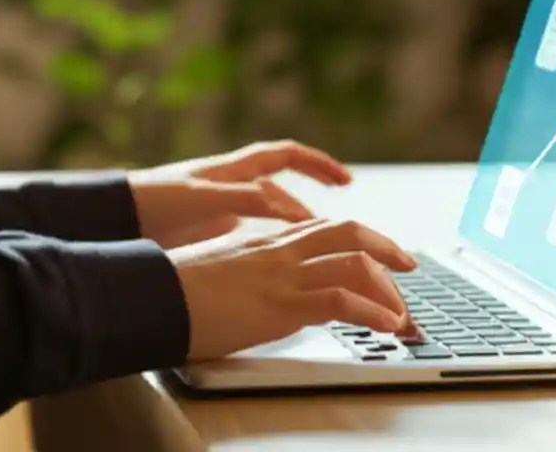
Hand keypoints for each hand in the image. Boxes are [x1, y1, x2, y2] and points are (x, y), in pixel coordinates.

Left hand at [128, 141, 352, 248]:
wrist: (118, 220)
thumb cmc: (157, 201)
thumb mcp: (207, 197)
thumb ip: (250, 202)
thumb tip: (294, 213)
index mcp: (238, 170)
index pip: (289, 156)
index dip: (319, 164)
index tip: (344, 179)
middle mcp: (237, 189)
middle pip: (288, 194)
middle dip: (315, 210)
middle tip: (342, 233)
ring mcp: (227, 213)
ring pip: (274, 221)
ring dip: (296, 236)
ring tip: (321, 257)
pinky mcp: (217, 237)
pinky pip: (256, 241)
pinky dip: (273, 252)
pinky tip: (284, 270)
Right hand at [170, 218, 419, 359]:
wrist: (147, 295)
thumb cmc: (170, 289)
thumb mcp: (215, 269)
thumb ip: (243, 272)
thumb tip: (253, 290)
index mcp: (264, 241)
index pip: (323, 230)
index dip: (355, 240)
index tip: (374, 253)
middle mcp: (279, 250)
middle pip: (348, 233)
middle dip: (385, 247)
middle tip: (408, 265)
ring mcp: (283, 274)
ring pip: (354, 263)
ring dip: (388, 290)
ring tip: (405, 313)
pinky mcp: (282, 303)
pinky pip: (342, 299)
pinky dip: (373, 311)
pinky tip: (388, 325)